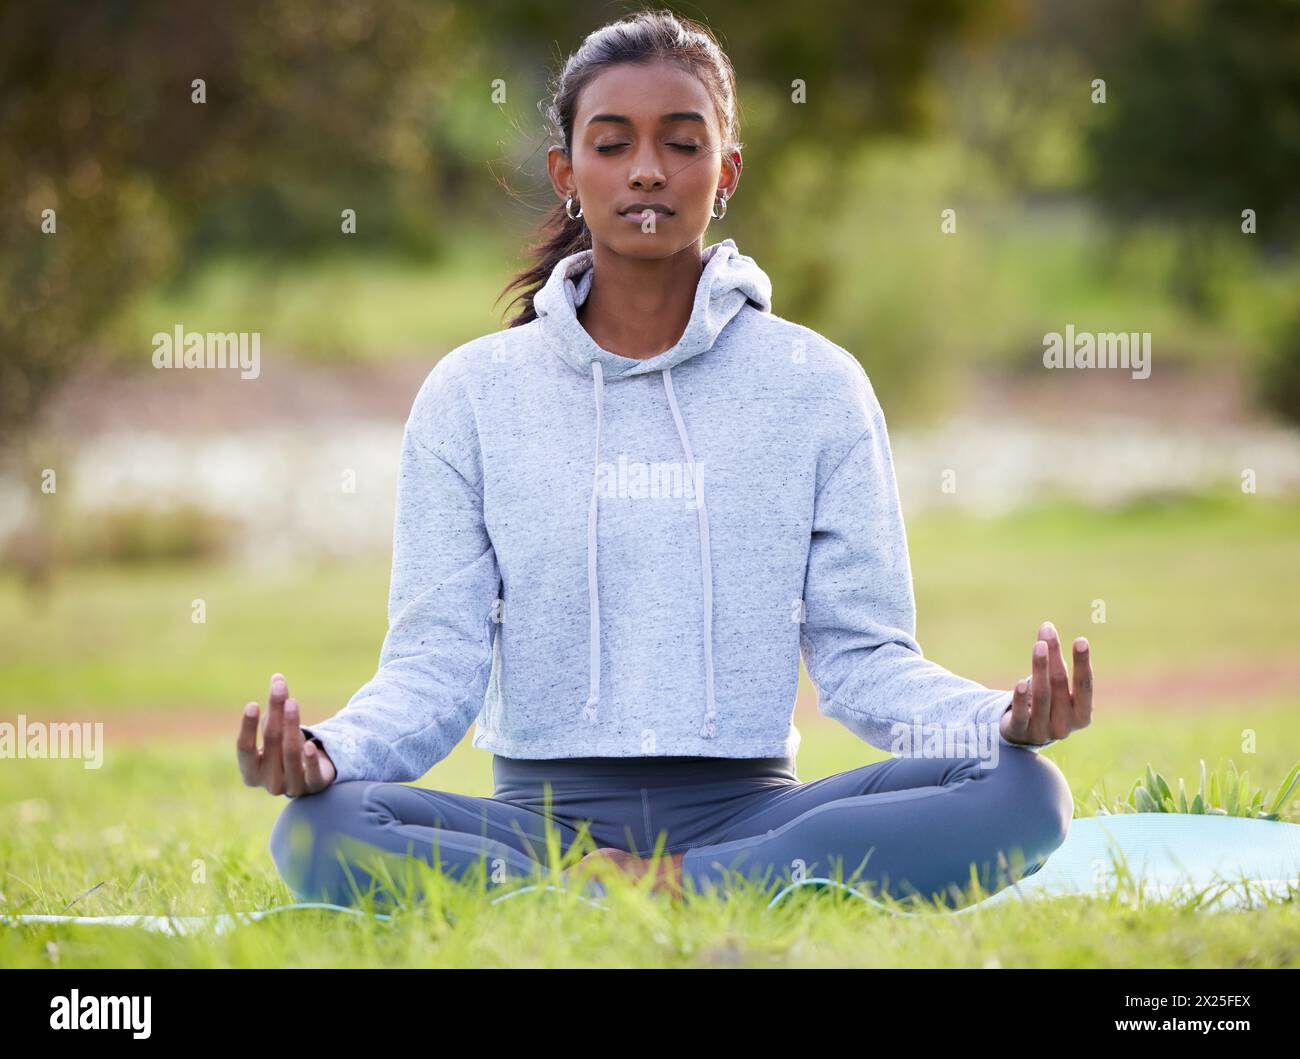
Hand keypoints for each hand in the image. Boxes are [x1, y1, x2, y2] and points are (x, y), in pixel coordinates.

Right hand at [236, 672, 335, 795]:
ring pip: (291, 752)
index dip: (248, 727)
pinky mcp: (313, 787)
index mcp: (251, 773)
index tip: (252, 703)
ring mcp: (291, 787)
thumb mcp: (276, 733)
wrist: (311, 776)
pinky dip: (310, 759)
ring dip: (292, 725)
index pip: (244, 749)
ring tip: (292, 702)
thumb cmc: (284, 752)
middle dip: (275, 712)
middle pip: (272, 742)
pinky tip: (310, 744)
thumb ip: (274, 711)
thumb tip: (278, 677)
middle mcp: (269, 783)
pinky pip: (311, 773)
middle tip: (279, 688)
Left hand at [1000, 621, 1092, 745]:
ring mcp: (1043, 732)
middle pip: (1059, 685)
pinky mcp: (1020, 733)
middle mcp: (1065, 726)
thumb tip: (1047, 627)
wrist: (1023, 734)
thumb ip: (1054, 660)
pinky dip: (1021, 698)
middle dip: (1055, 656)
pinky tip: (1020, 682)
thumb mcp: (1055, 685)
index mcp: (1082, 715)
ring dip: (1039, 669)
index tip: (1081, 640)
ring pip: (1041, 696)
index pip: (1084, 686)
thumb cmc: (1047, 704)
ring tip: (1038, 646)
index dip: (1082, 663)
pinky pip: (1021, 715)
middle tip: (1049, 632)